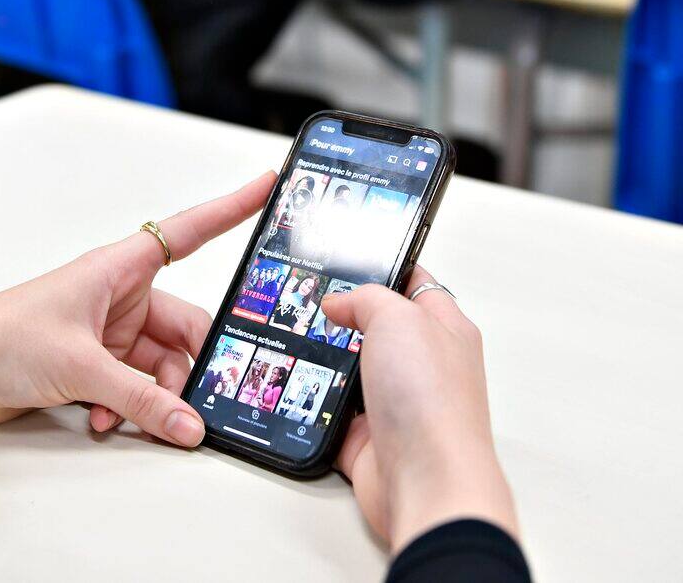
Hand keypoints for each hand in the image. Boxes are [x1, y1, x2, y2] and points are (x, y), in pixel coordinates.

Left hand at [0, 172, 274, 447]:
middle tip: (199, 400)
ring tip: (125, 414)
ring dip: (154, 397)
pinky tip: (105, 420)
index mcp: (116, 270)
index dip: (230, 208)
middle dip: (190, 367)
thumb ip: (140, 399)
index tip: (267, 188)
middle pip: (184, 327)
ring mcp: (105, 334)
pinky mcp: (90, 366)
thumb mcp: (78, 367)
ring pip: (161, 365)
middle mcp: (116, 298)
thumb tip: (190, 424)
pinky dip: (129, 408)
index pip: (188, 232)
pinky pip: (136, 388)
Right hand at [320, 266, 518, 553]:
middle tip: (312, 300)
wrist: (426, 481)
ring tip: (297, 338)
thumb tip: (340, 301)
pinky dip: (312, 403)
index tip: (350, 258)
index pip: (414, 285)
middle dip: (343, 316)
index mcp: (444, 329)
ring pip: (350, 370)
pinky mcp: (367, 436)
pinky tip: (296, 386)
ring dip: (325, 360)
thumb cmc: (434, 402)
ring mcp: (394, 402)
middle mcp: (422, 365)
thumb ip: (367, 298)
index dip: (383, 269)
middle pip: (375, 328)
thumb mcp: (399, 318)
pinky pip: (331, 412)